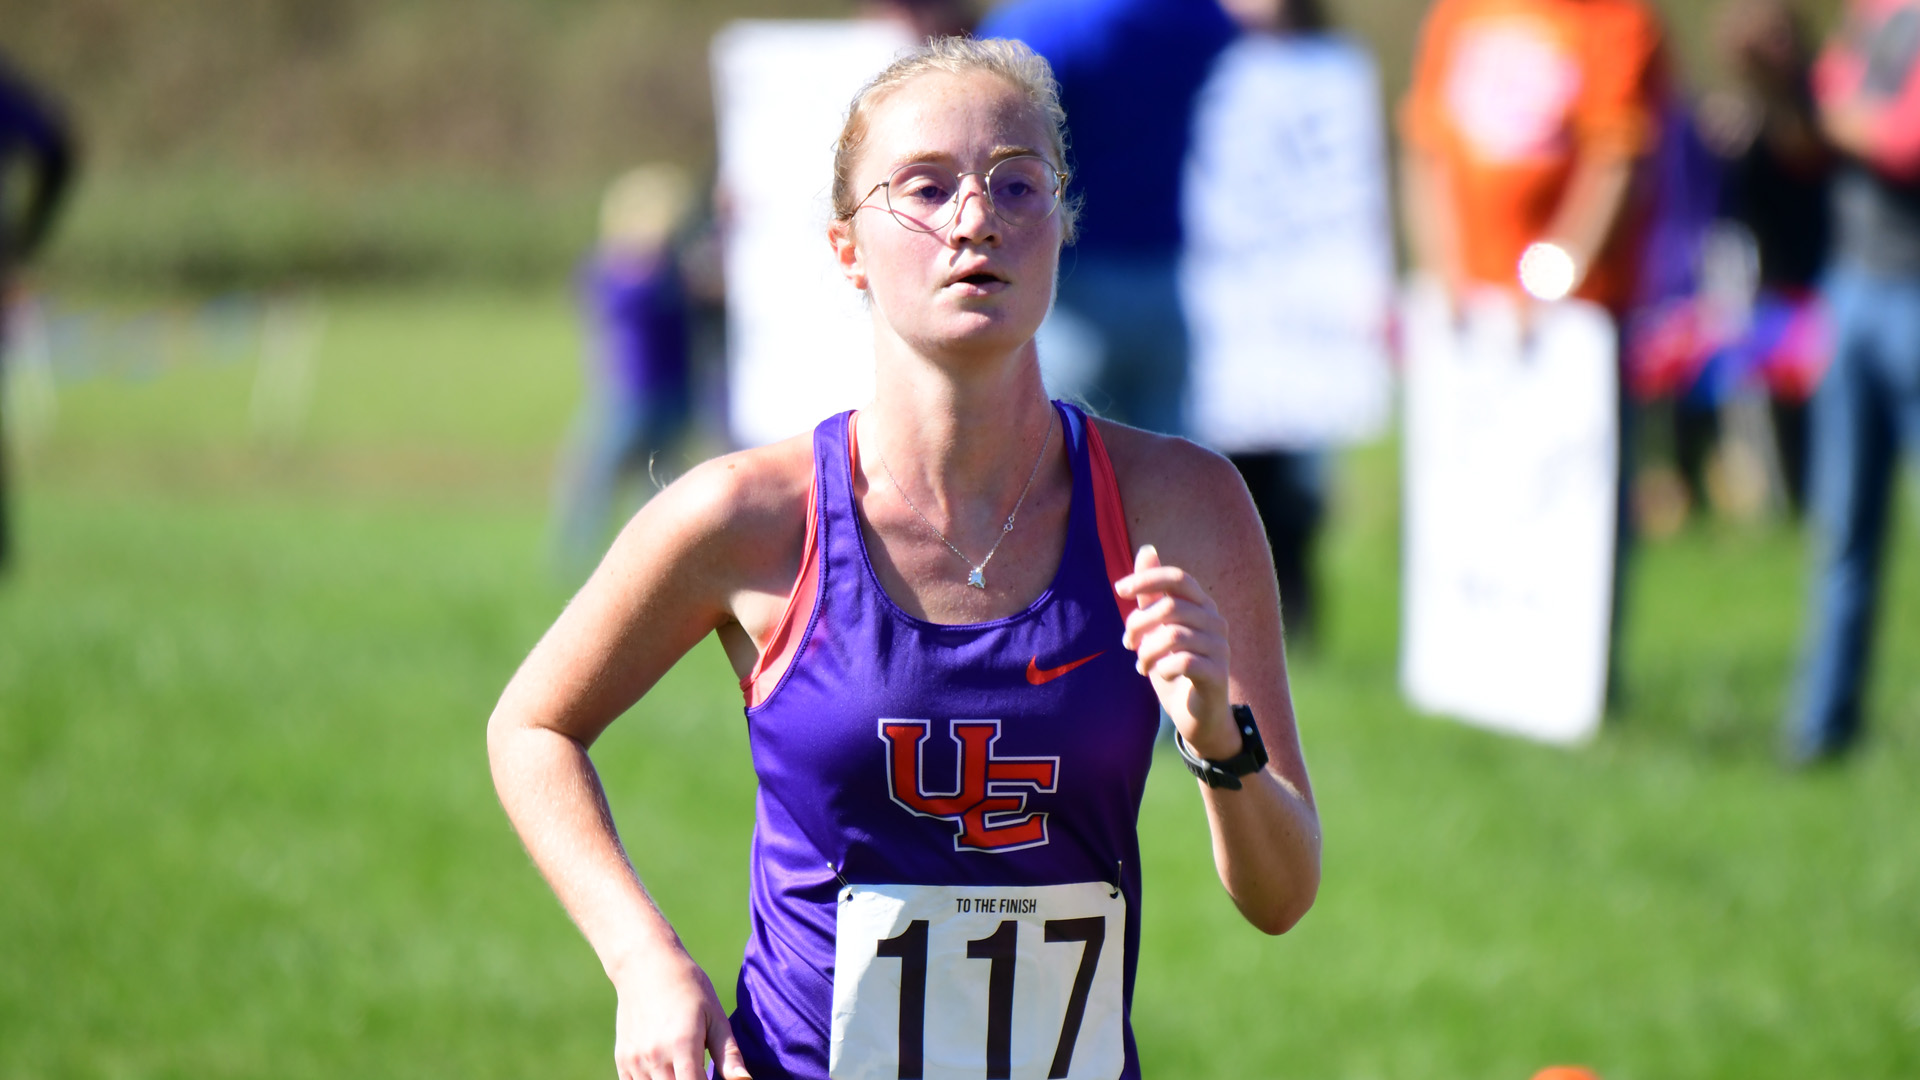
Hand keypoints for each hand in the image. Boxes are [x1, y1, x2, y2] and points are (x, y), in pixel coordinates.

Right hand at [613, 947, 749, 1079]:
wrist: (646, 966)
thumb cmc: (689, 988)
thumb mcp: (715, 1016)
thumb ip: (729, 1055)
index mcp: (683, 1046)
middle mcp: (655, 1057)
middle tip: (701, 1073)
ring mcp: (635, 1061)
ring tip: (685, 1071)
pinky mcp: (623, 1061)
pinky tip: (667, 1073)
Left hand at [1116, 545, 1237, 759]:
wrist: (1197, 717)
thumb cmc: (1175, 668)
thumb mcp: (1157, 629)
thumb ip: (1151, 595)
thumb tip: (1148, 549)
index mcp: (1202, 606)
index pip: (1178, 579)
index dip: (1148, 579)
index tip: (1119, 589)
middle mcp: (1216, 622)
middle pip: (1170, 607)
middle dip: (1138, 624)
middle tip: (1127, 644)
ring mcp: (1220, 648)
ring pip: (1173, 635)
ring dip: (1147, 651)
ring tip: (1141, 666)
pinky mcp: (1218, 674)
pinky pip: (1184, 661)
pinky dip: (1163, 667)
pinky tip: (1159, 674)